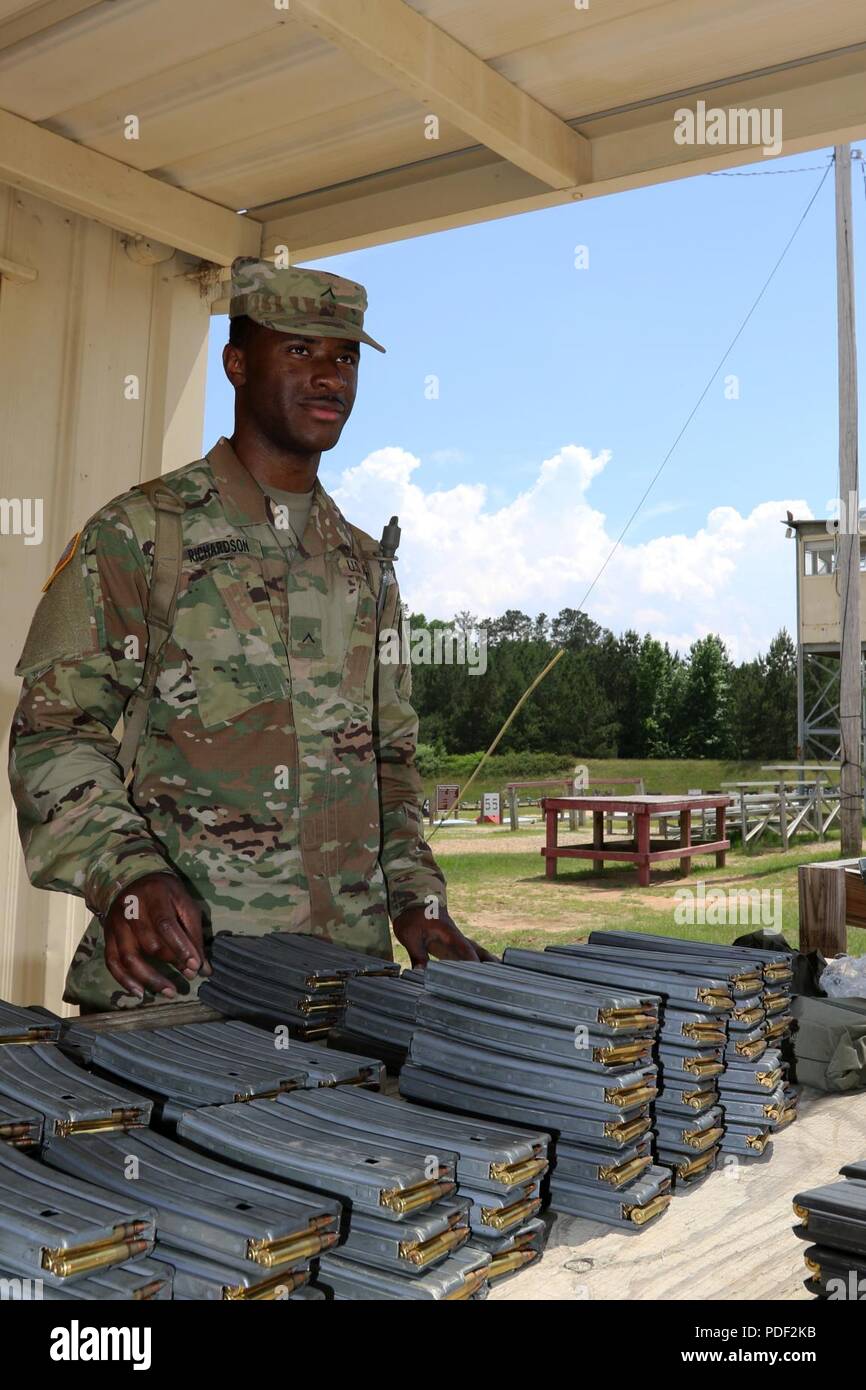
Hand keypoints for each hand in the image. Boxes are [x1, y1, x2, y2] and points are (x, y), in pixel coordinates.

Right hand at [103, 872, 210, 998]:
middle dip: (171, 962)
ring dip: (150, 978)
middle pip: (149, 943)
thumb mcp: (184, 902)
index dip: (180, 947)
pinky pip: (112, 962)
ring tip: (169, 992)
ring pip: (129, 956)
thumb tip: (203, 967)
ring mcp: (116, 924)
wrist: (132, 880)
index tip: (194, 966)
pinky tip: (140, 992)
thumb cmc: (165, 893)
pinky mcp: (107, 936)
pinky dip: (124, 980)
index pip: (165, 925)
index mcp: (154, 895)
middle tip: (189, 975)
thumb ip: (193, 933)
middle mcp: (130, 910)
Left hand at [392, 905, 497, 967]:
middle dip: (489, 963)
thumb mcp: (409, 935)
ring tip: (501, 977)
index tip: (482, 974)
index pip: (465, 949)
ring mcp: (456, 941)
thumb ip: (417, 955)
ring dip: (486, 963)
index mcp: (449, 933)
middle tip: (503, 976)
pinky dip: (475, 964)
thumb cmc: (412, 916)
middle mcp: (457, 938)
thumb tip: (421, 973)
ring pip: (476, 953)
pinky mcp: (452, 945)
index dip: (474, 962)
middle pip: (478, 951)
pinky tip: (481, 974)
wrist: (414, 901)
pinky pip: (467, 955)